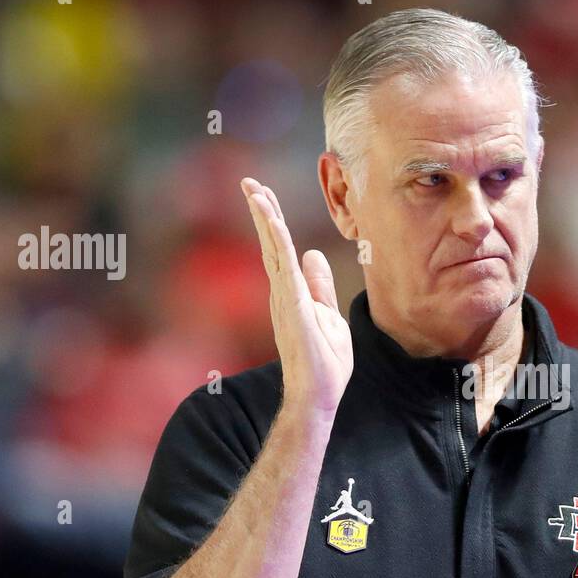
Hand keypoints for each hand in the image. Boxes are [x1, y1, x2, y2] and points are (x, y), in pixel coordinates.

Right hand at [240, 177, 352, 420]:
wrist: (320, 395)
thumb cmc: (325, 363)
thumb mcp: (329, 316)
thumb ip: (321, 286)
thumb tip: (314, 255)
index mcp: (292, 293)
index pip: (282, 250)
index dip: (272, 222)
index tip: (262, 194)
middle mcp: (283, 293)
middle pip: (271, 245)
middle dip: (261, 212)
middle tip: (249, 182)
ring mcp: (285, 300)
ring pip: (273, 251)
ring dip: (265, 220)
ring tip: (254, 192)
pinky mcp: (292, 308)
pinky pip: (284, 268)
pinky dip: (278, 243)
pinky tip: (273, 221)